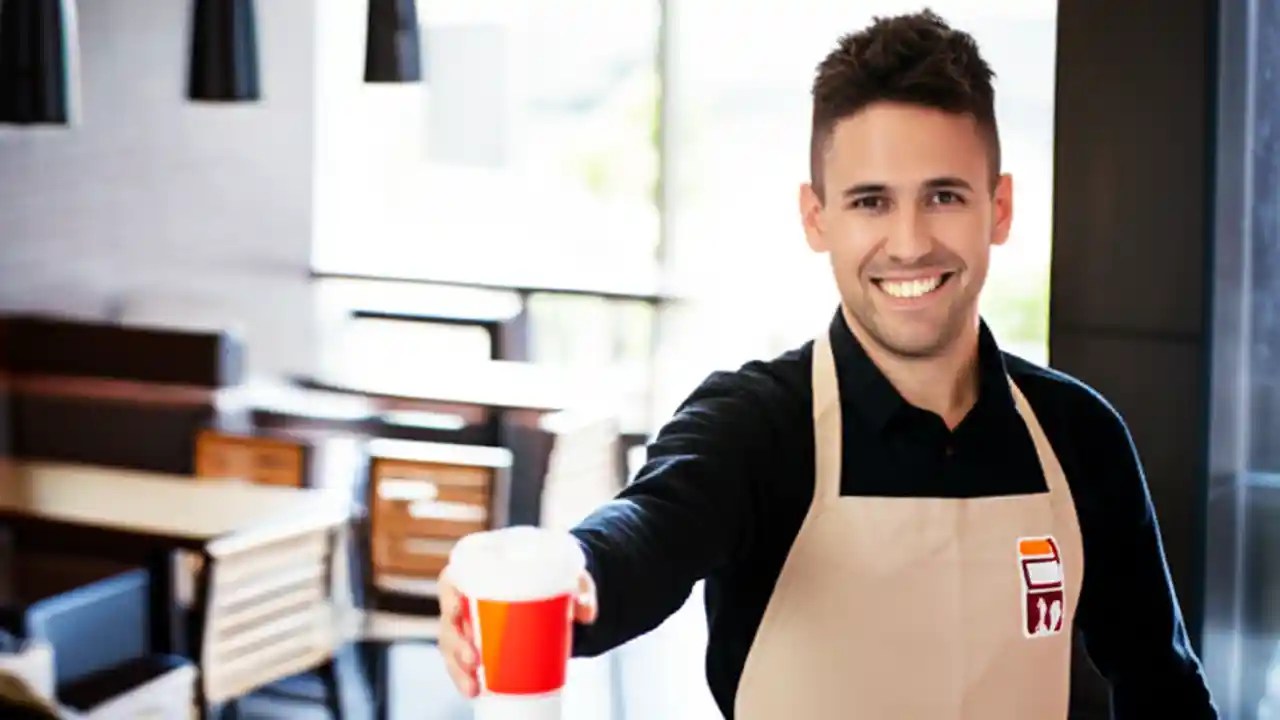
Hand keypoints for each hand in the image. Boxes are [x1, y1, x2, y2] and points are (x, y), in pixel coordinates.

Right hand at [438, 565, 598, 697]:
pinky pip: (461, 663)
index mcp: (480, 572)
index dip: (448, 596)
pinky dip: (464, 678)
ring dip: (457, 668)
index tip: (458, 612)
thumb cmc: (554, 579)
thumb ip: (580, 588)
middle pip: (449, 620)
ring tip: (473, 686)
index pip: (451, 580)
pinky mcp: (477, 646)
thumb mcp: (570, 578)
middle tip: (474, 659)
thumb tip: (587, 613)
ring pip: (451, 646)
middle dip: (456, 643)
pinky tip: (473, 692)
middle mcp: (468, 599)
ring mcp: (469, 625)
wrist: (554, 598)